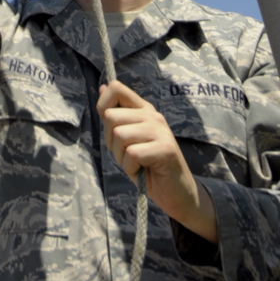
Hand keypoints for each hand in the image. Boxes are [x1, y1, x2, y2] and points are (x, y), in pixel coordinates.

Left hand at [97, 81, 218, 243]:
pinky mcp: (165, 149)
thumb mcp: (128, 140)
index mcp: (144, 110)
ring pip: (119, 135)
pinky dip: (130, 167)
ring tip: (135, 163)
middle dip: (111, 141)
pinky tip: (142, 171)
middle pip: (111, 116)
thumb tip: (102, 86)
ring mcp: (160, 131)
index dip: (103, 104)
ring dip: (121, 156)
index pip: (116, 89)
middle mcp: (153, 115)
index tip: (108, 126)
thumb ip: (117, 116)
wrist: (177, 194)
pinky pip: (132, 153)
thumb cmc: (148, 167)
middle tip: (127, 154)